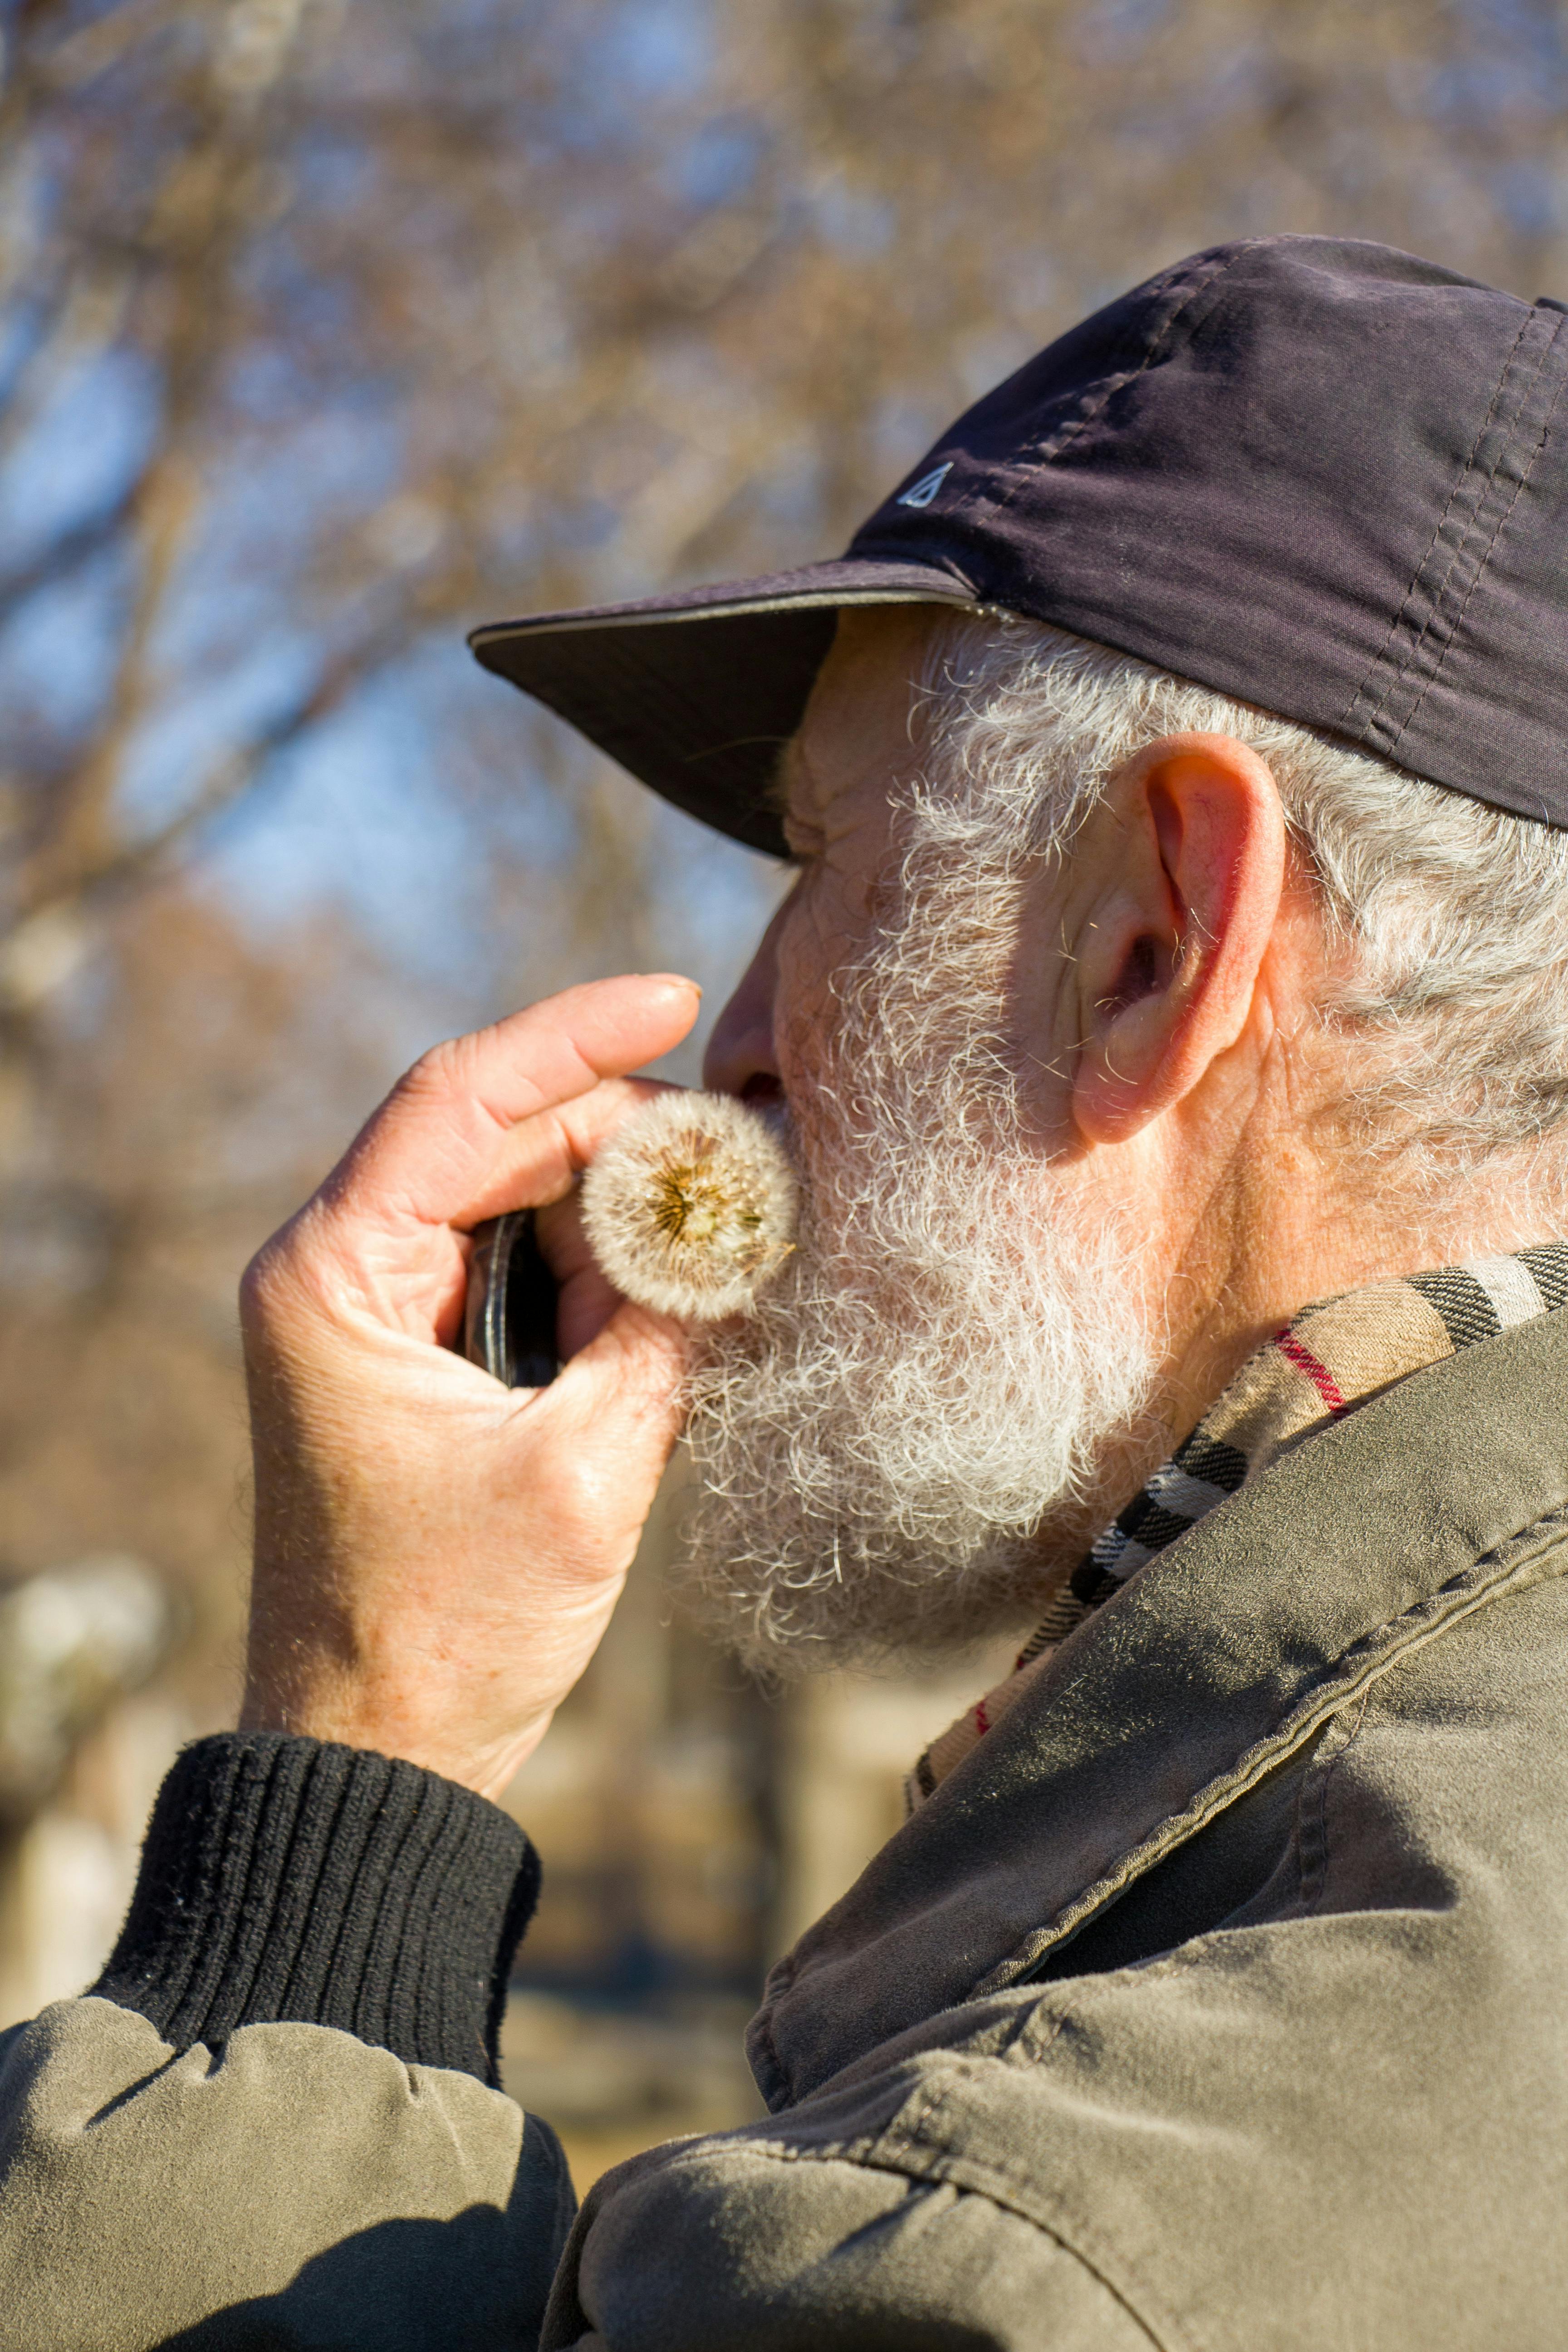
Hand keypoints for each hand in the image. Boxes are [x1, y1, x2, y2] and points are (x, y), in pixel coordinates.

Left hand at [237, 975, 700, 1799]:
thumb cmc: (452, 1626)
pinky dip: (597, 1271)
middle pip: (498, 1139)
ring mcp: (380, 1311)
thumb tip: (734, 1218)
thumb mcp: (588, 1470)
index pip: (460, 1098)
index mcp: (337, 1277)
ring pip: (519, 1200)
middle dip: (622, 1139)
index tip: (673, 999)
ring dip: (620, 1213)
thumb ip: (663, 1328)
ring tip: (718, 1247)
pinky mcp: (421, 1355)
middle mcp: (342, 1272)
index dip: (573, 1036)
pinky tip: (670, 1295)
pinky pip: (519, 1269)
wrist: (382, 1749)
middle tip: (742, 1163)